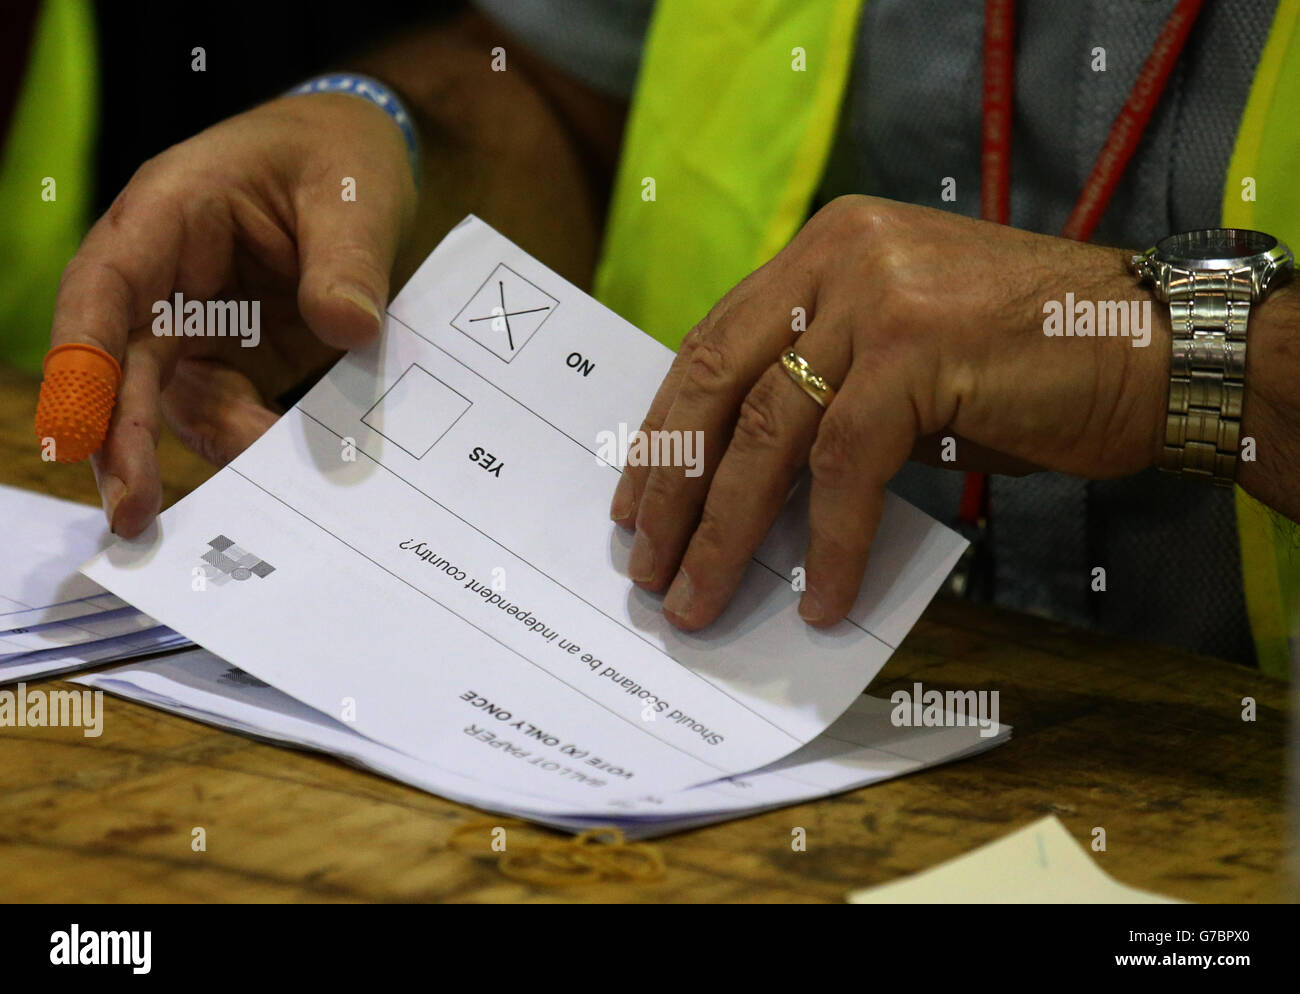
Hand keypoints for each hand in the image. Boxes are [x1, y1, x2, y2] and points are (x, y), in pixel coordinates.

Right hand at [48, 93, 415, 535]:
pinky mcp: (236, 357)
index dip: (82, 360)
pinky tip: (281, 480)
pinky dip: (249, 446)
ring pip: (172, 401)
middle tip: (134, 513)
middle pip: (118, 364)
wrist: (359, 159)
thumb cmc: (335, 157)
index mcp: (168, 215)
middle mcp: (165, 277)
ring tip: (257, 496)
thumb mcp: (352, 191)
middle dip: (118, 440)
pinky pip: (229, 410)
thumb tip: (350, 327)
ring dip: (201, 452)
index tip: (77, 430)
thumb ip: (348, 259)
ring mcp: (197, 323)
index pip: (104, 287)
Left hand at [609, 195, 1168, 630]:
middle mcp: (841, 256)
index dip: (667, 429)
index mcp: (826, 249)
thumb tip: (744, 484)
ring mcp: (880, 295)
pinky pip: (845, 466)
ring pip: (768, 432)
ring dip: (725, 531)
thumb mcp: (903, 359)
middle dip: (672, 485)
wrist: (1158, 347)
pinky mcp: (919, 349)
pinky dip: (829, 544)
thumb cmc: (1032, 361)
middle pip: (719, 382)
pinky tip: (821, 600)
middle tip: (645, 563)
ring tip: (697, 599)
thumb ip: (825, 392)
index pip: (713, 343)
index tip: (636, 499)